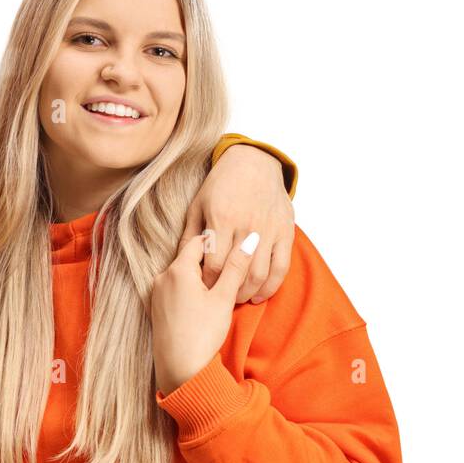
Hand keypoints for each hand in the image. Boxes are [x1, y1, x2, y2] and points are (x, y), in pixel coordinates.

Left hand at [151, 231, 257, 395]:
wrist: (180, 370)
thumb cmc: (202, 334)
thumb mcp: (224, 298)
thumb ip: (236, 267)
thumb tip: (250, 239)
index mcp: (177, 270)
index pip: (199, 241)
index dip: (219, 241)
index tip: (234, 246)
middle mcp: (162, 277)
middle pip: (190, 258)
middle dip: (211, 262)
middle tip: (232, 270)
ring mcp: (156, 293)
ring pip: (183, 274)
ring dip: (201, 278)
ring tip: (220, 290)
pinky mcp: (156, 308)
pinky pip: (175, 289)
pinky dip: (190, 290)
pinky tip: (204, 304)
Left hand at [183, 144, 293, 303]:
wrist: (254, 163)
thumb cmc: (221, 185)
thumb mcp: (198, 206)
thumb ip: (191, 235)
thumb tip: (178, 261)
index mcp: (221, 219)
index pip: (212, 264)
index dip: (207, 282)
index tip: (202, 290)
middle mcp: (246, 225)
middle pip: (235, 272)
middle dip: (226, 292)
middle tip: (218, 299)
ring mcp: (268, 230)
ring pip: (259, 274)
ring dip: (248, 292)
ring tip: (237, 299)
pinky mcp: (285, 232)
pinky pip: (281, 266)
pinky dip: (271, 285)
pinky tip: (260, 295)